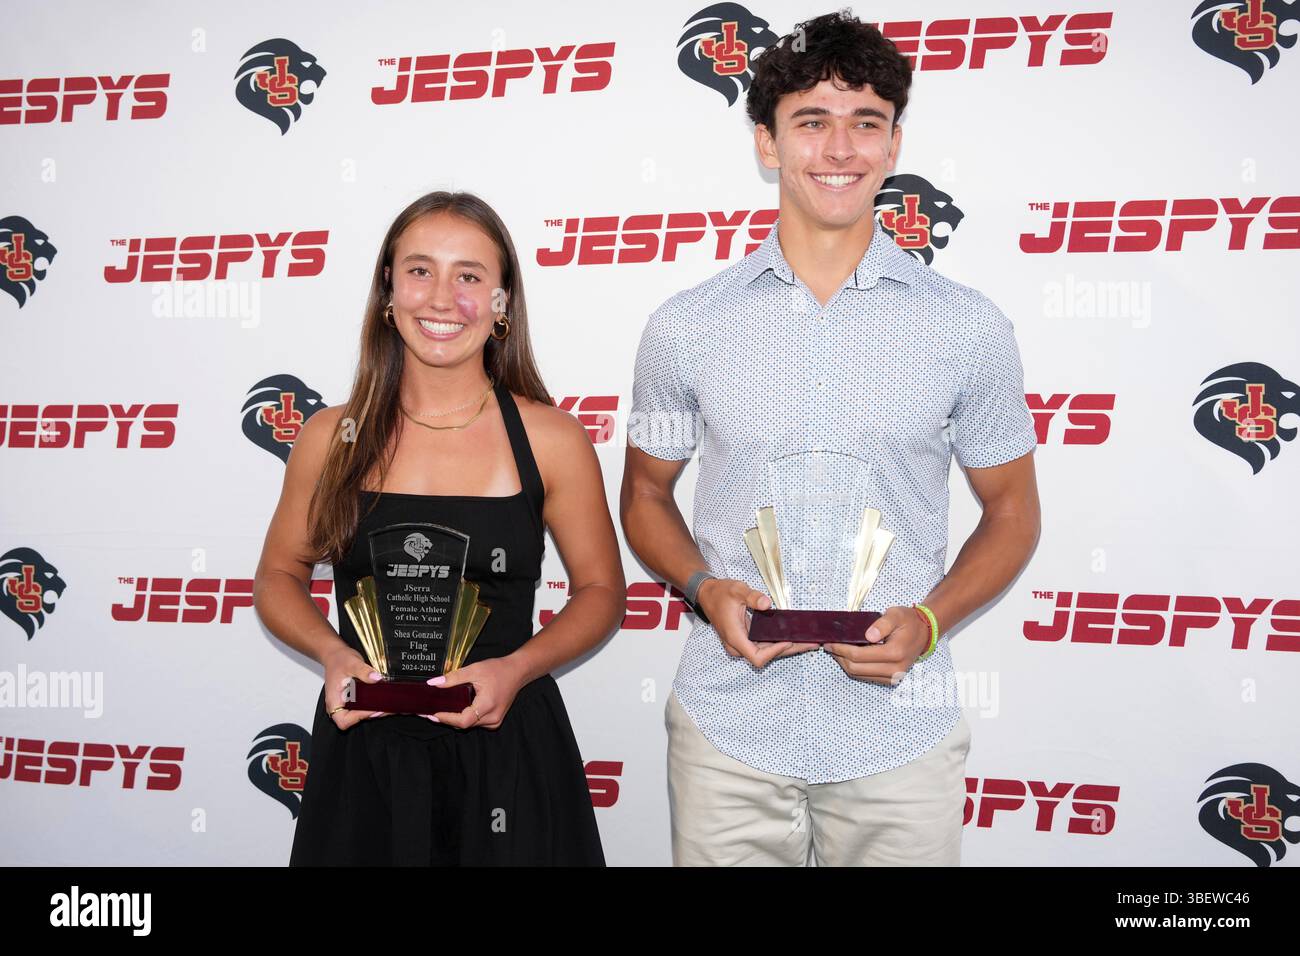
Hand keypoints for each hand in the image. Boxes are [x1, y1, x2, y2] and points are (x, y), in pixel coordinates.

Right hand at [322, 644, 387, 729]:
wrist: (336, 655)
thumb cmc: (339, 660)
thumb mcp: (352, 663)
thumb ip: (364, 671)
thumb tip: (376, 678)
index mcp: (334, 700)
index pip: (343, 720)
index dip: (358, 717)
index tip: (371, 708)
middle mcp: (339, 705)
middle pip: (354, 720)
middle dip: (372, 715)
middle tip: (387, 708)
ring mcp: (346, 704)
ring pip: (360, 716)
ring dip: (375, 712)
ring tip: (390, 706)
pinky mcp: (353, 701)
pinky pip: (363, 708)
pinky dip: (374, 706)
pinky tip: (384, 701)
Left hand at [425, 655, 526, 729]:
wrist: (517, 672)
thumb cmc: (498, 669)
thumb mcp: (475, 669)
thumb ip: (453, 678)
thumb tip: (433, 684)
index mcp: (487, 705)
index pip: (463, 720)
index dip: (446, 719)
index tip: (432, 714)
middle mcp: (492, 717)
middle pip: (464, 725)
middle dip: (447, 719)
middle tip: (431, 710)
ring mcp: (495, 721)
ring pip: (470, 725)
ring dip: (456, 719)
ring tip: (442, 709)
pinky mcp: (495, 720)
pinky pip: (476, 723)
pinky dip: (465, 718)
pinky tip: (458, 709)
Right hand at [696, 577, 818, 668]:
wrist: (707, 594)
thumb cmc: (720, 593)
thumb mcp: (737, 590)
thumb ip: (752, 597)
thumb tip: (767, 604)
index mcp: (735, 637)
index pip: (758, 657)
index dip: (775, 652)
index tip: (788, 641)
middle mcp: (738, 646)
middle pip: (766, 657)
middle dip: (789, 650)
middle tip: (811, 643)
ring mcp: (742, 644)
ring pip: (767, 652)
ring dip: (787, 648)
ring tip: (808, 642)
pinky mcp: (746, 640)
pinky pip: (764, 646)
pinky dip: (779, 643)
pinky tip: (794, 637)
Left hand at [823, 606, 932, 685]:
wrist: (924, 633)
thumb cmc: (909, 622)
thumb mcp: (896, 615)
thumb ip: (882, 624)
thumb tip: (867, 635)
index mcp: (895, 653)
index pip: (859, 655)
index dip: (841, 649)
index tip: (830, 642)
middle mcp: (894, 669)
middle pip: (855, 668)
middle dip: (839, 657)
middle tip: (829, 646)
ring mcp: (893, 677)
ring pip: (859, 675)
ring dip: (845, 663)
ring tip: (836, 650)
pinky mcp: (891, 679)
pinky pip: (866, 676)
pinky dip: (854, 667)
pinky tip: (849, 656)